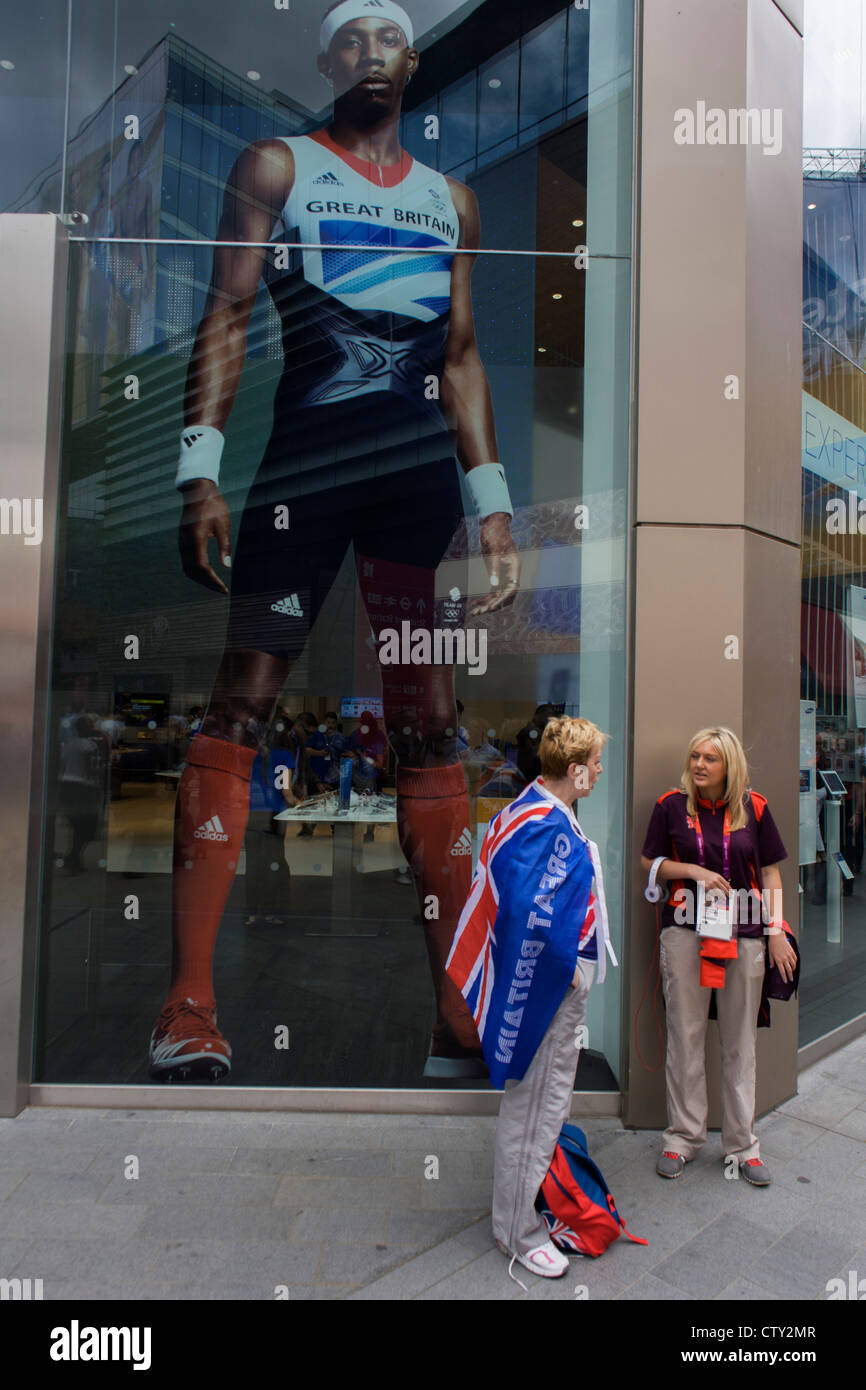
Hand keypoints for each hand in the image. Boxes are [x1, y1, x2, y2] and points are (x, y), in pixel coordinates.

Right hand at [178, 479, 231, 593]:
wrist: (197, 491)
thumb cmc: (213, 506)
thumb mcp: (223, 524)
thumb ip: (224, 545)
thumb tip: (227, 566)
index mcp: (196, 538)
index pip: (202, 567)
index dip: (212, 580)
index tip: (224, 588)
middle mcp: (186, 542)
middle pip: (193, 572)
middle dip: (207, 584)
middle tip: (222, 590)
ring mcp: (182, 542)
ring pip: (188, 569)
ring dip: (200, 579)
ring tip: (215, 585)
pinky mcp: (182, 541)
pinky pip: (186, 562)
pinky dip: (196, 572)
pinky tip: (207, 574)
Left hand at [471, 513, 519, 615]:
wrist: (493, 523)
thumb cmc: (495, 533)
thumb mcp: (493, 550)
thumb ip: (494, 568)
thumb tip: (494, 585)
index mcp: (514, 567)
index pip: (512, 589)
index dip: (502, 599)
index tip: (491, 607)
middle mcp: (511, 573)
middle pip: (505, 595)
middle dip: (493, 605)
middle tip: (479, 612)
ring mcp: (504, 575)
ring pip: (498, 595)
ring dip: (487, 604)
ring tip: (474, 613)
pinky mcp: (497, 574)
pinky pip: (493, 591)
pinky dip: (485, 598)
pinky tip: (475, 604)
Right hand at [690, 865, 730, 895]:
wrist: (697, 872)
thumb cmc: (705, 873)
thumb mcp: (714, 874)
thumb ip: (720, 879)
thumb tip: (727, 884)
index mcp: (718, 876)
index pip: (726, 884)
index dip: (730, 889)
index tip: (732, 892)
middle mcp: (716, 880)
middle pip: (724, 889)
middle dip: (727, 894)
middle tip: (730, 897)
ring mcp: (711, 884)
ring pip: (719, 892)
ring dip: (722, 896)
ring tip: (724, 898)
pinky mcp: (707, 887)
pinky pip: (712, 893)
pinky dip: (714, 895)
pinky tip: (716, 897)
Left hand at [768, 931, 796, 982]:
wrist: (777, 936)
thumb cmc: (772, 944)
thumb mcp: (770, 953)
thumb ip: (771, 961)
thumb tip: (771, 967)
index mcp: (778, 960)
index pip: (782, 971)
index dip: (784, 977)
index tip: (785, 981)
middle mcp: (785, 958)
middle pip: (789, 970)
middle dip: (791, 976)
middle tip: (791, 979)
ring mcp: (789, 955)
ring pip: (793, 965)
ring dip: (793, 969)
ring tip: (792, 972)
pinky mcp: (792, 952)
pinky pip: (795, 959)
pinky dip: (795, 963)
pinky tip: (794, 964)